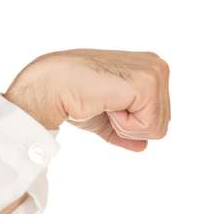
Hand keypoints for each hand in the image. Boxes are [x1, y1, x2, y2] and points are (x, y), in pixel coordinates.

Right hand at [3, 48, 171, 150]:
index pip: (159, 118)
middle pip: (163, 124)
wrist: (50, 88)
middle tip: (104, 104)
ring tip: (105, 102)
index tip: (106, 103)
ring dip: (126, 125)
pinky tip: (107, 103)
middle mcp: (158, 66)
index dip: (129, 124)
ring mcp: (155, 72)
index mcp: (150, 69)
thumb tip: (143, 146)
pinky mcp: (148, 83)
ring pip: (158, 128)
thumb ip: (125, 131)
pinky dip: (125, 124)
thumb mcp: (105, 118)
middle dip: (130, 126)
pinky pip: (149, 127)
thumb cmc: (73, 98)